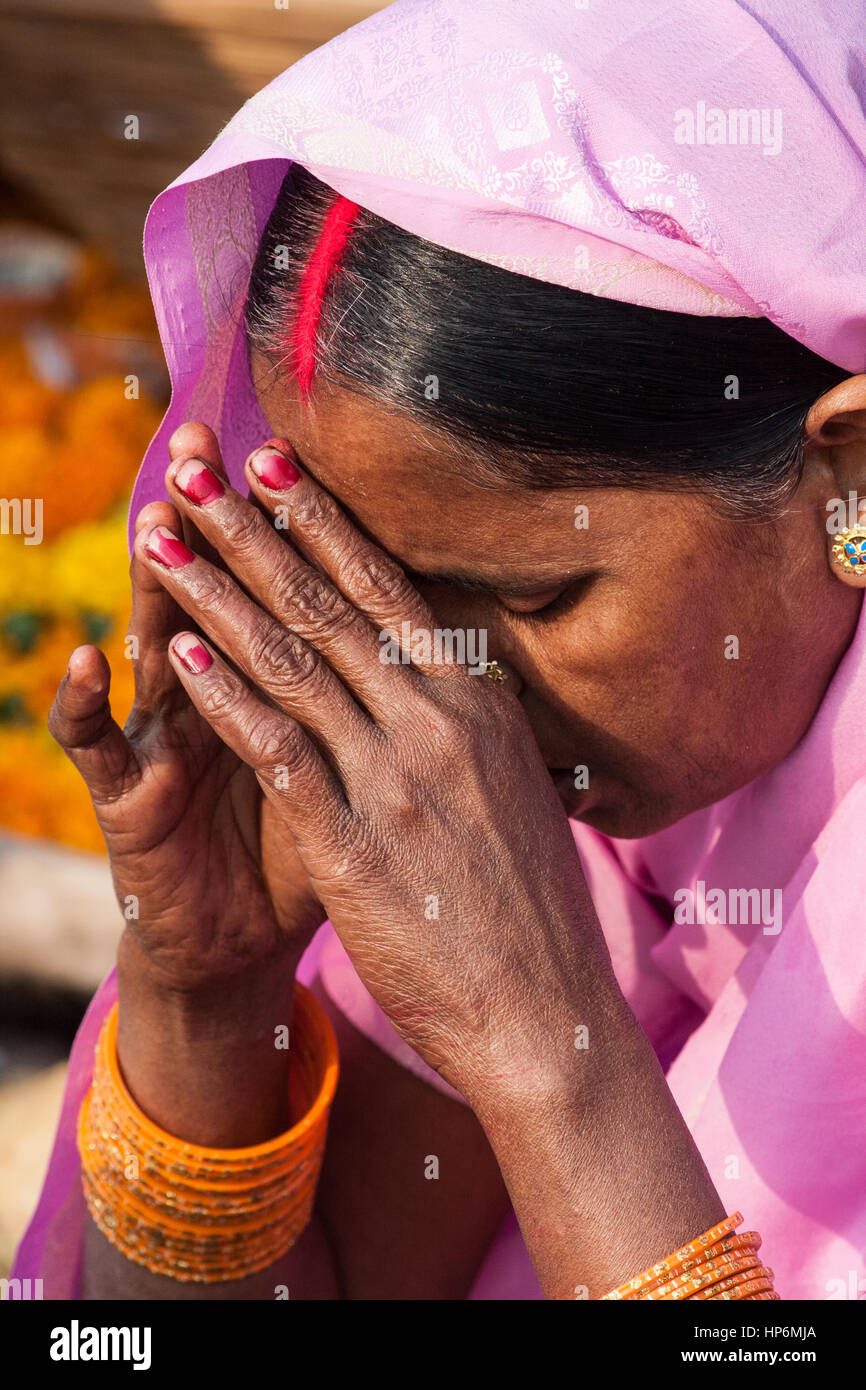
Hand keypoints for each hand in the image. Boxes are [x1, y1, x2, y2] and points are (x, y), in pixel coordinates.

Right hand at [49, 426, 323, 998]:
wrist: (244, 943)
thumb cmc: (311, 854)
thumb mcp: (355, 776)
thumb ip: (379, 710)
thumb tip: (454, 652)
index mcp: (281, 688)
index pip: (286, 593)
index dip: (288, 528)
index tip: (293, 454)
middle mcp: (215, 696)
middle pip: (218, 597)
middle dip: (217, 523)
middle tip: (206, 443)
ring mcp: (163, 743)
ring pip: (152, 649)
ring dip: (152, 584)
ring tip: (153, 519)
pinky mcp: (125, 801)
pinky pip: (97, 748)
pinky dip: (81, 704)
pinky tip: (85, 657)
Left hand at [139, 428, 621, 1094]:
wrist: (547, 1010)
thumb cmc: (531, 908)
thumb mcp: (518, 792)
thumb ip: (475, 730)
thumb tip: (452, 685)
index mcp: (480, 705)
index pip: (389, 592)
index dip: (323, 525)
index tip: (278, 471)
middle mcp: (438, 723)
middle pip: (328, 606)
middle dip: (253, 532)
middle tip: (198, 472)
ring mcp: (396, 778)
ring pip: (291, 661)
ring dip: (216, 594)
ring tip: (160, 542)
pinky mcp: (353, 842)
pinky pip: (277, 748)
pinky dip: (223, 695)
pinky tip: (177, 655)